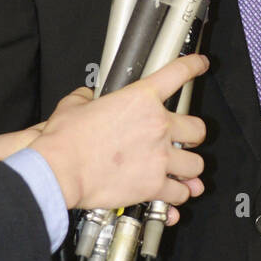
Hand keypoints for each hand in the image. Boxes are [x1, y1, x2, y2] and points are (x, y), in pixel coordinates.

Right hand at [31, 54, 208, 211]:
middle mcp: (157, 126)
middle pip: (198, 129)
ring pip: (196, 164)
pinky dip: (178, 195)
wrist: (60, 170)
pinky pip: (180, 193)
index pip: (177, 74)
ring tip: (183, 172)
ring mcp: (159, 157)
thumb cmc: (65, 140)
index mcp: (141, 99)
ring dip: (190, 169)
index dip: (193, 65)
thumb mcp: (73, 105)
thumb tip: (86, 97)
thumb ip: (85, 97)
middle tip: (186, 140)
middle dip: (194, 136)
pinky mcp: (154, 186)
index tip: (200, 64)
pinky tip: (175, 195)